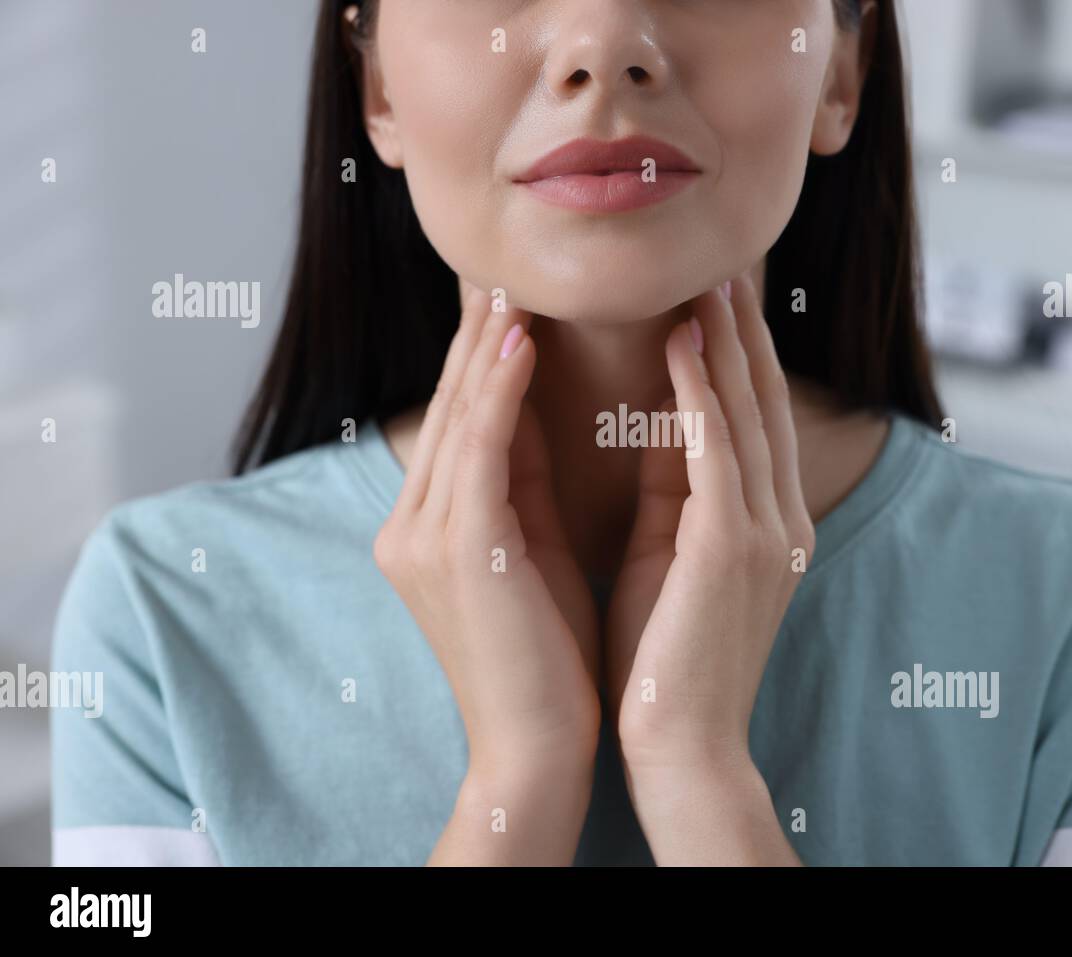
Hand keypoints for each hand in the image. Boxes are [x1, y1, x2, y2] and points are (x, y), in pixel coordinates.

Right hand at [374, 286, 599, 777]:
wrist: (538, 744)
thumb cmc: (546, 651)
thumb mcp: (527, 548)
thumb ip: (521, 479)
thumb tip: (533, 404)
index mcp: (426, 528)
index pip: (458, 424)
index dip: (480, 359)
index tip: (508, 301)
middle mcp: (410, 525)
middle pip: (450, 408)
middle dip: (478, 338)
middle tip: (503, 270)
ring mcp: (423, 536)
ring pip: (460, 418)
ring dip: (489, 346)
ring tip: (513, 284)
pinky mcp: (456, 548)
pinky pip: (480, 449)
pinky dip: (499, 390)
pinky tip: (520, 340)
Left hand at [606, 273, 815, 775]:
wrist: (679, 746)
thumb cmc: (662, 658)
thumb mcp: (674, 558)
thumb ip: (676, 491)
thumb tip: (661, 423)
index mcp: (769, 526)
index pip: (755, 421)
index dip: (741, 354)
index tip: (716, 298)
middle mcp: (781, 519)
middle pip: (764, 401)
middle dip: (745, 330)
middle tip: (724, 262)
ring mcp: (766, 531)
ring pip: (747, 412)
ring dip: (727, 339)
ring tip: (706, 277)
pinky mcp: (734, 546)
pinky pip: (719, 448)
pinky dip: (702, 389)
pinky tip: (685, 339)